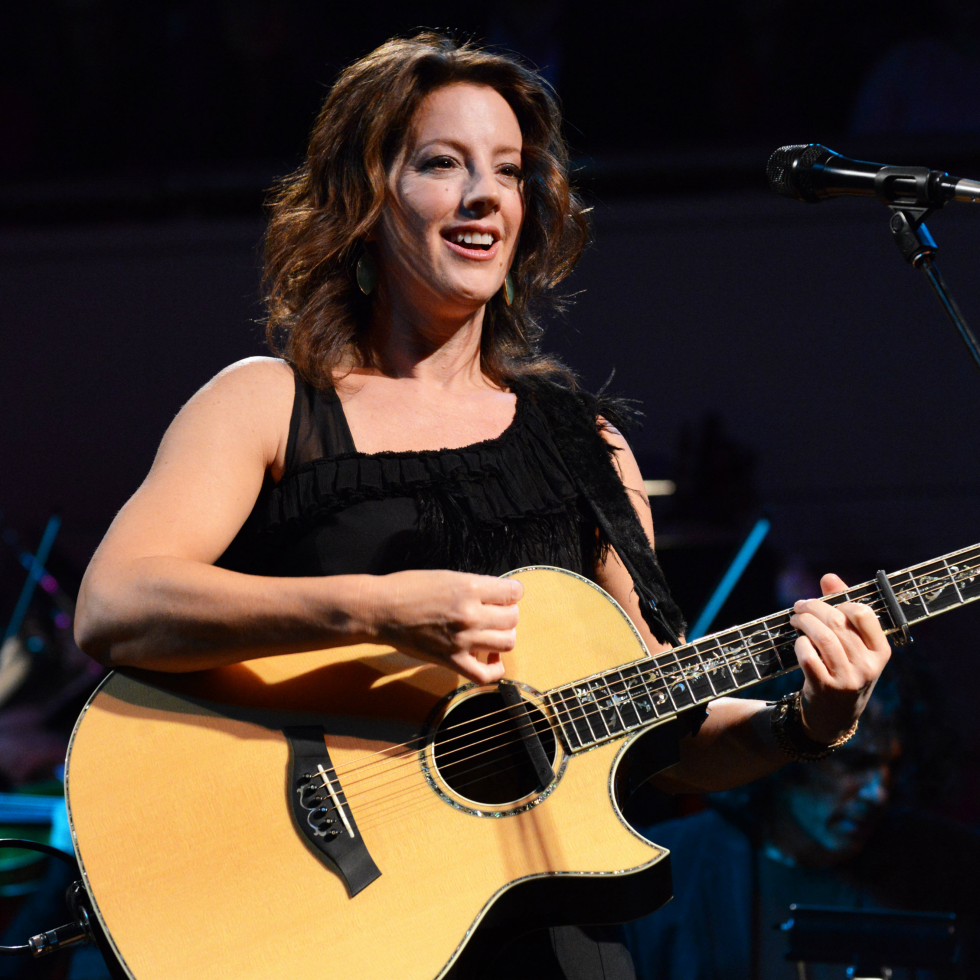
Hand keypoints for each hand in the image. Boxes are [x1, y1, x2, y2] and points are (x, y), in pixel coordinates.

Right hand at [364, 570, 522, 683]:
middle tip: (495, 613)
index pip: (514, 592)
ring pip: (507, 642)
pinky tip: (489, 658)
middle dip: (508, 614)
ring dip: (504, 637)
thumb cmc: (408, 588)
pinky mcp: (452, 660)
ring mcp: (463, 640)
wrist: (381, 610)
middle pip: (513, 618)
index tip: (505, 595)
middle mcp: (470, 614)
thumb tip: (496, 596)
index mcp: (469, 588)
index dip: (512, 593)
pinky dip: (495, 669)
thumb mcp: (447, 576)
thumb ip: (474, 587)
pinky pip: (486, 675)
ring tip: (492, 633)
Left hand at [790, 573, 890, 743]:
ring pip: (822, 637)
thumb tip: (829, 577)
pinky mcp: (825, 689)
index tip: (826, 603)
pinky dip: (800, 645)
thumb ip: (842, 609)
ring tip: (795, 618)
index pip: (864, 613)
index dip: (841, 601)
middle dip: (813, 608)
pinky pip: (808, 657)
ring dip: (803, 622)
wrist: (834, 717)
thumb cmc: (843, 670)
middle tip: (799, 606)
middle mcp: (868, 665)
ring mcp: (848, 679)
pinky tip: (799, 642)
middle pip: (837, 622)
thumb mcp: (852, 645)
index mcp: (881, 651)